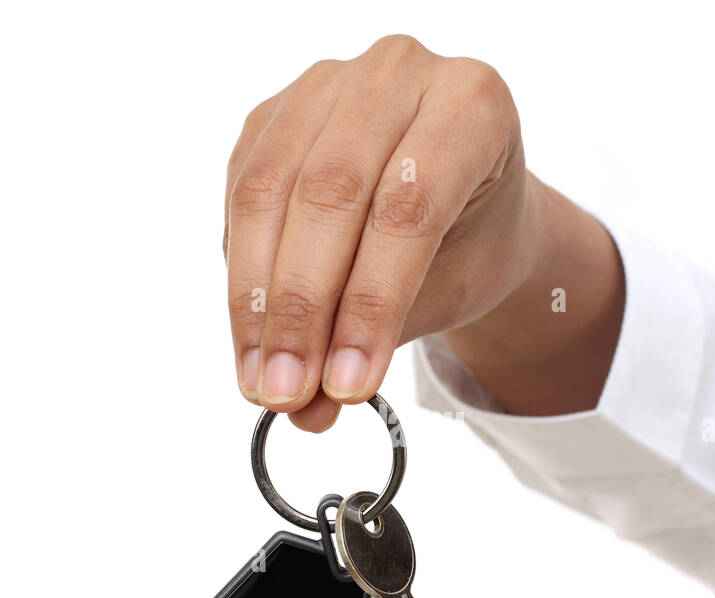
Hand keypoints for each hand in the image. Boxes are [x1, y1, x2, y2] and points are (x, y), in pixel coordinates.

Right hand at [224, 35, 624, 429]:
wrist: (465, 202)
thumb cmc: (471, 239)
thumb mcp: (452, 291)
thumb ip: (384, 339)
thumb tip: (308, 410)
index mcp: (472, 101)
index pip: (409, 207)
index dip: (370, 304)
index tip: (345, 384)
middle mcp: (399, 71)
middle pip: (331, 194)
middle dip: (301, 310)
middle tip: (287, 393)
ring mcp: (329, 82)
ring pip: (270, 191)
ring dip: (255, 300)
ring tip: (260, 380)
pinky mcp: (274, 112)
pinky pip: (242, 194)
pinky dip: (242, 272)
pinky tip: (250, 331)